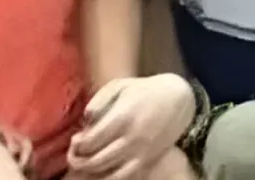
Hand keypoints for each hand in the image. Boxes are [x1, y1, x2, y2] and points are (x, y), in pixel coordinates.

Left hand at [66, 74, 194, 178]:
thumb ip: (99, 99)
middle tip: (76, 154)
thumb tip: (85, 119)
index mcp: (123, 117)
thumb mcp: (121, 85)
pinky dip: (110, 178)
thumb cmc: (145, 90)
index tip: (75, 140)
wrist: (179, 99)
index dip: (77, 145)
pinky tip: (104, 170)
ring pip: (108, 175)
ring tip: (87, 164)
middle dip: (79, 161)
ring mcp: (141, 153)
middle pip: (95, 161)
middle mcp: (132, 138)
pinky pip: (124, 178)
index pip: (89, 142)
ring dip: (92, 174)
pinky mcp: (149, 161)